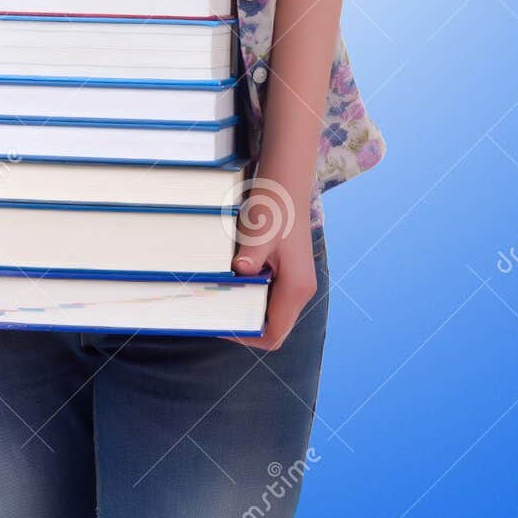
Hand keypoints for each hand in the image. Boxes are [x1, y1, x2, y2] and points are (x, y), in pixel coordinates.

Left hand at [226, 213, 316, 351]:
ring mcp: (296, 281)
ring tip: (222, 297)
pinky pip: (270, 296)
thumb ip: (251, 256)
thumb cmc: (275, 206)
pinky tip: (233, 280)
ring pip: (271, 312)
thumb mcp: (260, 232)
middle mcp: (301, 290)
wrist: (286, 181)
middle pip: (273, 326)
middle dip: (245, 323)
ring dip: (248, 309)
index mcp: (296, 288)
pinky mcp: (289, 271)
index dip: (248, 336)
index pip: (274, 334)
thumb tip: (239, 272)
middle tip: (217, 312)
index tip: (222, 324)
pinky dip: (252, 295)